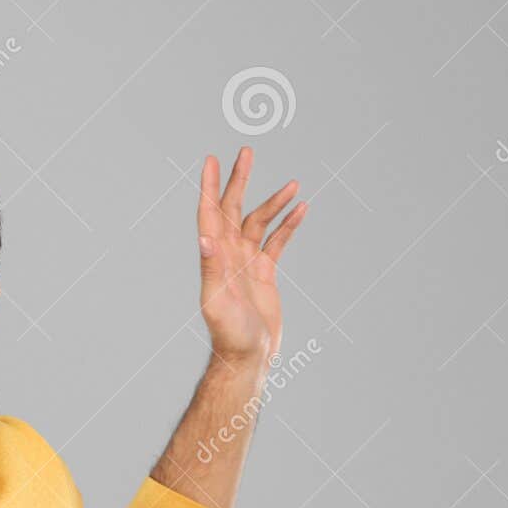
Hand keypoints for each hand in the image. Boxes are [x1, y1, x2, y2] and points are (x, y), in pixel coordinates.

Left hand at [197, 146, 307, 367]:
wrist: (247, 356)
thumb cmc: (229, 334)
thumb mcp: (217, 300)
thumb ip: (211, 268)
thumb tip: (205, 238)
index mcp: (214, 258)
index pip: (209, 214)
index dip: (209, 187)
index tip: (210, 159)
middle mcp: (227, 255)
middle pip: (234, 209)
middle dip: (239, 181)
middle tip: (245, 152)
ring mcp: (246, 262)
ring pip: (260, 222)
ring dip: (274, 202)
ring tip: (294, 183)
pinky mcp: (264, 273)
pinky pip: (277, 241)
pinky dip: (288, 224)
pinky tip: (302, 208)